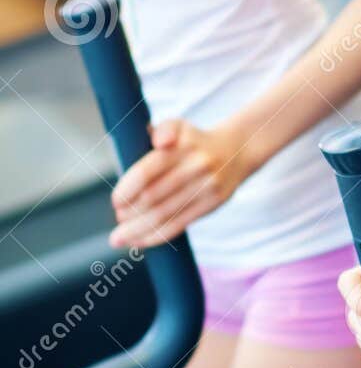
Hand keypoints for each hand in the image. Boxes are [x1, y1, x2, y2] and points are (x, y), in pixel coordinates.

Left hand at [109, 118, 253, 248]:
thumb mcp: (178, 126)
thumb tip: (154, 140)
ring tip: (119, 237)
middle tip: (118, 218)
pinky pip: (179, 224)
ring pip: (165, 215)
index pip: (146, 171)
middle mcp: (196, 165)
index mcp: (181, 146)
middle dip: (130, 212)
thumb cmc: (195, 141)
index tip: (115, 202)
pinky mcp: (213, 203)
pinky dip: (156, 236)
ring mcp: (206, 186)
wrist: (237, 151)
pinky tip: (139, 241)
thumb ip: (162, 130)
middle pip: (153, 196)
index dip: (127, 190)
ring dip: (138, 229)